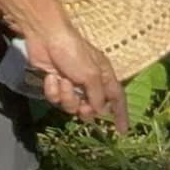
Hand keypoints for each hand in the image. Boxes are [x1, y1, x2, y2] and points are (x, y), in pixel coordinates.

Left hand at [25, 7, 128, 132]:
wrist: (46, 39)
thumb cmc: (74, 52)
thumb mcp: (91, 74)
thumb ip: (98, 96)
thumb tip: (101, 112)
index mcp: (104, 76)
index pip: (117, 98)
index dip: (121, 114)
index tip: (122, 131)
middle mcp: (89, 82)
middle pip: (92, 108)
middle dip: (85, 109)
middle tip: (82, 107)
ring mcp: (72, 85)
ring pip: (71, 106)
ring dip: (66, 96)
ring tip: (63, 81)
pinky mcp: (55, 85)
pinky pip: (55, 99)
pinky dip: (53, 89)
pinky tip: (51, 77)